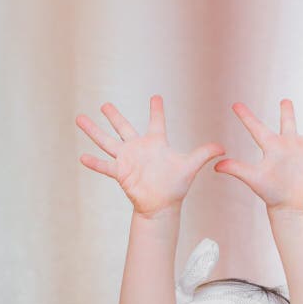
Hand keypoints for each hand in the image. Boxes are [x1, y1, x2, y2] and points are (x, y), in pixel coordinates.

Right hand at [76, 96, 224, 217]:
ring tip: (79, 118)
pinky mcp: (120, 173)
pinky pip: (105, 166)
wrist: (162, 206)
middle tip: (104, 105)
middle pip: (123, 127)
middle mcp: (139, 148)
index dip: (157, 109)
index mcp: (156, 143)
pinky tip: (82, 157)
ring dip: (93, 131)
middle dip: (114, 116)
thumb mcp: (190, 166)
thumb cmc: (176, 187)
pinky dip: (95, 163)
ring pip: (107, 141)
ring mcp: (127, 160)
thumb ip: (204, 154)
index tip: (156, 97)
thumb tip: (223, 147)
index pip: (157, 121)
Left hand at [214, 99, 302, 212]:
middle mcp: (288, 145)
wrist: (289, 207)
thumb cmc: (270, 193)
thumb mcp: (253, 179)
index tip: (235, 105)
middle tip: (285, 101)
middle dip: (287, 112)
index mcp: (272, 146)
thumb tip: (216, 166)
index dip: (246, 117)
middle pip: (288, 124)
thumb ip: (236, 169)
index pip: (256, 128)